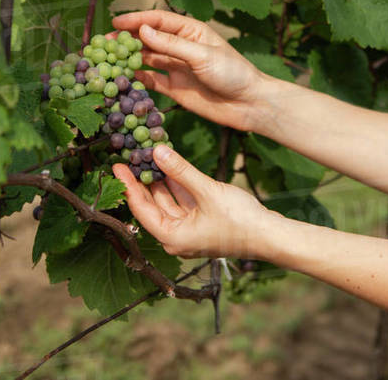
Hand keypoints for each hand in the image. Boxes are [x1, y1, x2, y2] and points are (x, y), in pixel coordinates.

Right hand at [111, 10, 275, 131]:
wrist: (249, 104)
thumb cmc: (233, 73)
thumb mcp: (202, 55)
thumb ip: (172, 45)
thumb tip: (143, 31)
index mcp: (191, 31)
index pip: (158, 20)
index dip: (136, 20)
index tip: (116, 22)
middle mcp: (181, 47)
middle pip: (149, 39)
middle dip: (127, 40)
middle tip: (103, 43)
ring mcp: (177, 67)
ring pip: (147, 59)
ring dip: (128, 59)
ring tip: (106, 60)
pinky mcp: (175, 88)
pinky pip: (151, 81)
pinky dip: (137, 79)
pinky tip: (121, 79)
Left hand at [114, 146, 275, 259]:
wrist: (270, 235)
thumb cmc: (240, 220)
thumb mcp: (207, 191)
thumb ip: (180, 171)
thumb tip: (156, 151)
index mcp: (172, 237)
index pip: (141, 209)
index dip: (128, 185)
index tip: (117, 165)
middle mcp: (176, 236)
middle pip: (151, 205)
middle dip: (141, 181)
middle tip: (128, 157)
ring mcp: (189, 229)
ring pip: (167, 202)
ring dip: (158, 181)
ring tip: (145, 156)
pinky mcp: (201, 222)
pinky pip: (181, 201)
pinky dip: (175, 185)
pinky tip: (168, 166)